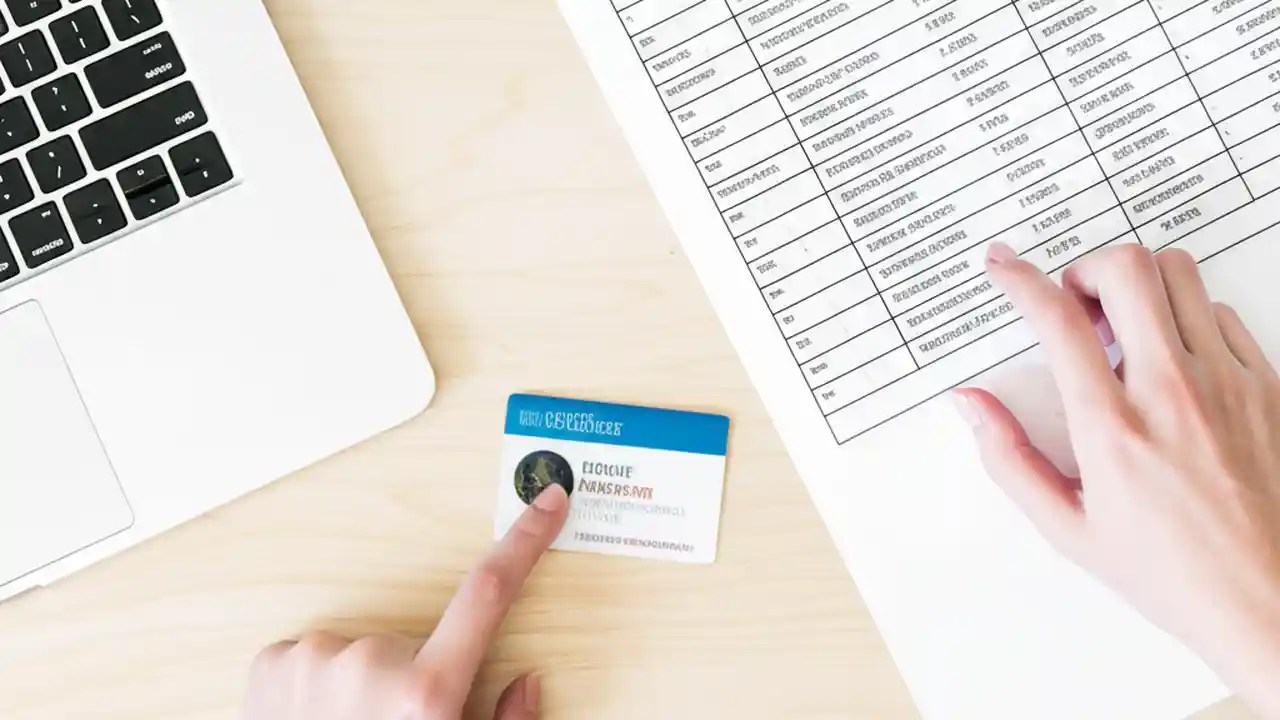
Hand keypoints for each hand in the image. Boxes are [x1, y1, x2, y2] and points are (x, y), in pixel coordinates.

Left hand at [242, 483, 570, 719]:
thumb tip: (526, 681)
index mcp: (427, 690)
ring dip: (362, 680)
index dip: (524, 542)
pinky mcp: (273, 662)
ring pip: (363, 650)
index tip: (548, 502)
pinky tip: (314, 719)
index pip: (489, 593)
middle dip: (414, 671)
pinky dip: (317, 683)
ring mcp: (318, 658)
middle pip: (415, 641)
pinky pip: (313, 657)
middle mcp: (373, 662)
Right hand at [954, 242, 1279, 716]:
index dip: (1020, 280)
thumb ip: (1010, 459)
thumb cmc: (1174, 573)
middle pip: (1126, 269)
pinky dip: (1188, 315)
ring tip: (1124, 323)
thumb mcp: (1069, 528)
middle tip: (1074, 300)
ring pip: (1178, 273)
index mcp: (1112, 429)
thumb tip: (972, 406)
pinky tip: (1174, 353)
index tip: (1004, 268)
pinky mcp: (1265, 385)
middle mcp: (1171, 393)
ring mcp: (1226, 383)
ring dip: (1138, 283)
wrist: (1269, 600)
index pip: (1058, 321)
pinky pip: (1222, 311)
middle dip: (1085, 267)